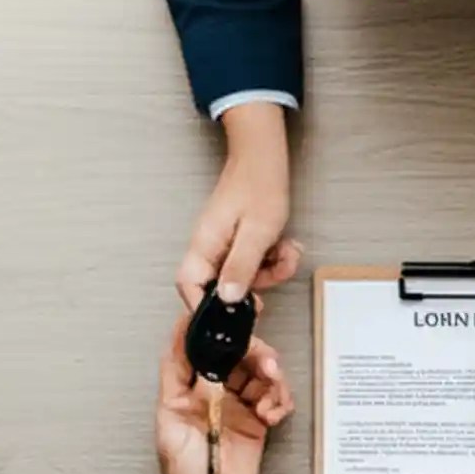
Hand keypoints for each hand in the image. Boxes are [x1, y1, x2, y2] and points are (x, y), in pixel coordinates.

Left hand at [154, 314, 294, 473]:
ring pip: (261, 373)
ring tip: (272, 398)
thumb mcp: (171, 424)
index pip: (198, 347)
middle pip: (238, 355)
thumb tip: (187, 342)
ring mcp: (237, 405)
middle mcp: (213, 392)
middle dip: (257, 353)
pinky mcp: (258, 420)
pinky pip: (275, 398)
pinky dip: (280, 401)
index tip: (227, 316)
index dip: (211, 328)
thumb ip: (180, 381)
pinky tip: (273, 415)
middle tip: (268, 365)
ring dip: (273, 378)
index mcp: (186, 389)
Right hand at [176, 102, 301, 308]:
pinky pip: (253, 263)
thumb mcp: (257, 233)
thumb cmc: (260, 186)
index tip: (231, 315)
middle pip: (223, 285)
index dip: (205, 305)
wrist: (266, 158)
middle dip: (255, 284)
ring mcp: (224, 244)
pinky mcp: (238, 241)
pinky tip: (284, 245)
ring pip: (244, 276)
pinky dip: (272, 258)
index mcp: (204, 245)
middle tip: (274, 272)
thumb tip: (226, 299)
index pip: (189, 285)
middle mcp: (209, 247)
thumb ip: (241, 267)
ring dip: (271, 270)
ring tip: (286, 250)